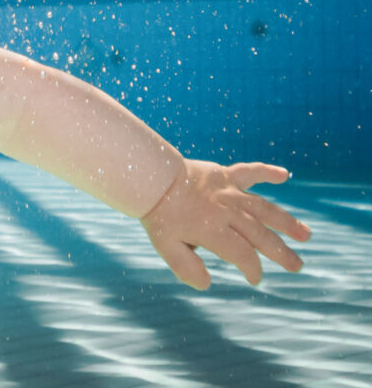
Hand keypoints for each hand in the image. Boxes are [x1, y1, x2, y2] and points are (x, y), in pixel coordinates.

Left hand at [140, 159, 310, 288]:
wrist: (150, 178)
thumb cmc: (159, 214)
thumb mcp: (166, 247)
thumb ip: (186, 268)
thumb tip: (207, 285)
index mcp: (212, 230)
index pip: (243, 255)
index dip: (252, 269)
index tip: (255, 280)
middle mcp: (226, 211)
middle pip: (260, 235)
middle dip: (281, 253)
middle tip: (297, 266)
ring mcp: (228, 191)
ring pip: (264, 208)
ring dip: (286, 221)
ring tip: (305, 234)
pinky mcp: (225, 175)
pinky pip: (250, 171)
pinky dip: (267, 172)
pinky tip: (284, 175)